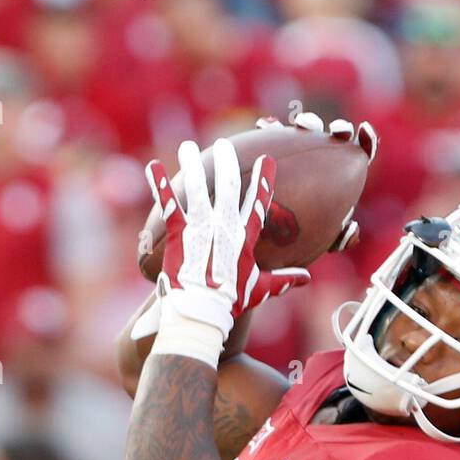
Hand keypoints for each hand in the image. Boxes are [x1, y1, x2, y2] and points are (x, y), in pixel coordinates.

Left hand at [145, 139, 309, 342]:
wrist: (201, 313)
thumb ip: (284, 279)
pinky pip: (169, 205)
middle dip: (227, 163)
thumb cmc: (230, 303)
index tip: (266, 160)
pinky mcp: (179, 235)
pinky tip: (153, 166)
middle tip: (224, 145)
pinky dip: (160, 185)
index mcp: (245, 240)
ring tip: (188, 147)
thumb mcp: (260, 290)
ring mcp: (201, 229)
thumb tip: (307, 278)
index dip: (263, 181)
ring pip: (198, 189)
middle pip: (228, 187)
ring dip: (193, 165)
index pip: (257, 204)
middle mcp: (224, 229)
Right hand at [256, 110, 378, 251]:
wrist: (253, 234)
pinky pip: (270, 134)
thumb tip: (353, 229)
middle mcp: (320, 164)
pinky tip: (262, 126)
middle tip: (337, 132)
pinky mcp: (268, 149)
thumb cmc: (286, 240)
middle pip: (337, 139)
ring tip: (302, 127)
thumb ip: (337, 238)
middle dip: (340, 130)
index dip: (366, 141)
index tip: (364, 130)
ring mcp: (295, 155)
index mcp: (337, 181)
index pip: (358, 157)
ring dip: (308, 124)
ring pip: (308, 131)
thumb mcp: (316, 243)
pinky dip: (270, 128)